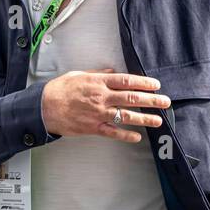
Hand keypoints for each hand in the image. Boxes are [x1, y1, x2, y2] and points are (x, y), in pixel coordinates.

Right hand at [40, 68, 169, 141]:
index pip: (127, 81)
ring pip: (126, 116)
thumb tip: (113, 72)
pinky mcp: (92, 127)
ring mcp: (98, 114)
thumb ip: (98, 74)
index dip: (143, 82)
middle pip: (132, 98)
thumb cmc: (60, 90)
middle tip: (165, 102)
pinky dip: (126, 135)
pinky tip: (137, 137)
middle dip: (151, 100)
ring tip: (158, 121)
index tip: (156, 85)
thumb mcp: (79, 75)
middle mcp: (101, 97)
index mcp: (98, 82)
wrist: (44, 107)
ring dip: (144, 119)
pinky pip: (112, 132)